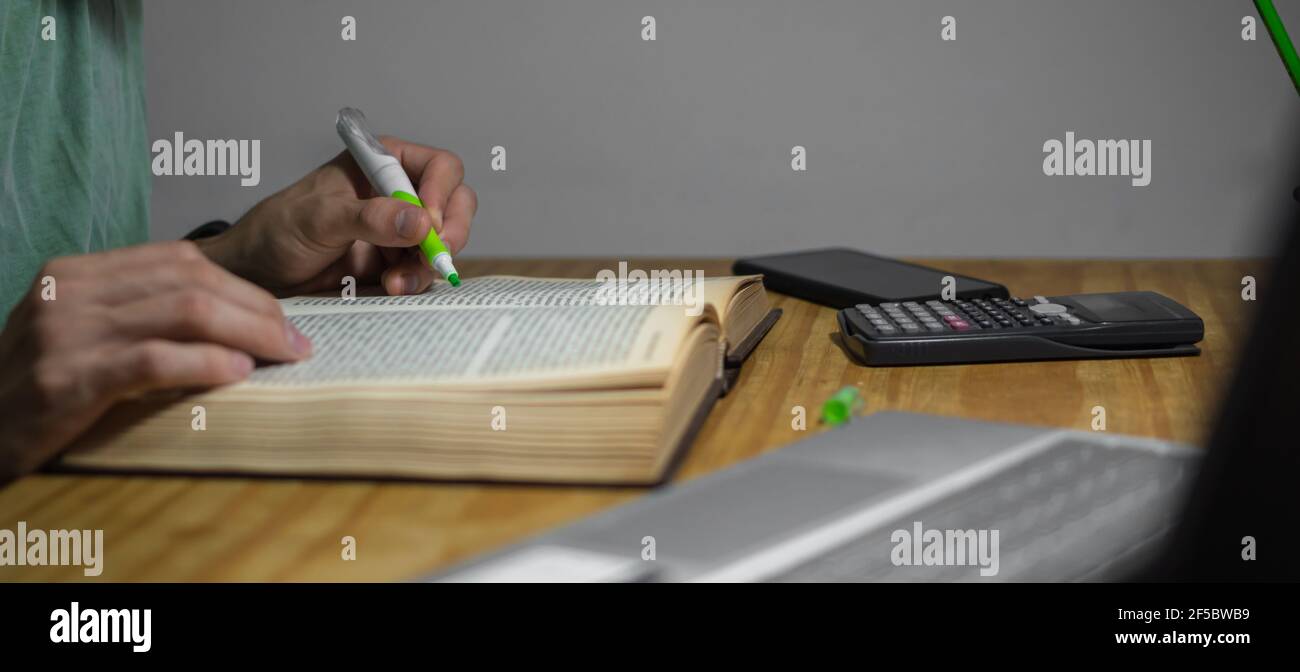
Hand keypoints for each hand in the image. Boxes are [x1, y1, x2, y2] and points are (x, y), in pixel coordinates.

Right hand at [0, 241, 311, 481]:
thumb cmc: (36, 391)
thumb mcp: (81, 336)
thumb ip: (139, 316)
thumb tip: (229, 319)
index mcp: (76, 274)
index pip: (180, 260)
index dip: (241, 285)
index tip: (281, 315)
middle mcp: (70, 292)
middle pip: (191, 282)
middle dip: (257, 309)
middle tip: (298, 340)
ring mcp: (65, 333)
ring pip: (184, 312)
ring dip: (248, 333)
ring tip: (284, 355)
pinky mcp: (67, 378)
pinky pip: (154, 359)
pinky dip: (205, 363)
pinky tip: (238, 372)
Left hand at [198, 137, 476, 295]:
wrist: (259, 274)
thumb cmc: (279, 230)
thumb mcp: (321, 219)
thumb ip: (371, 218)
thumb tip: (422, 222)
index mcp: (384, 163)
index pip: (441, 166)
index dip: (443, 193)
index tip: (431, 224)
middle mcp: (399, 192)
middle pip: (456, 204)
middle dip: (450, 233)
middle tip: (434, 257)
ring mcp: (401, 230)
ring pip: (445, 242)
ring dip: (428, 264)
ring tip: (395, 282)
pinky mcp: (396, 262)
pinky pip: (425, 270)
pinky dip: (416, 281)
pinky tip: (391, 287)